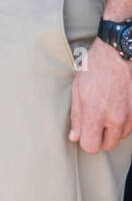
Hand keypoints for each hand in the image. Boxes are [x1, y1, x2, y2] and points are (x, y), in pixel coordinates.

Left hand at [69, 38, 131, 152]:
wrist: (116, 54)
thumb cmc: (94, 69)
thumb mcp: (77, 90)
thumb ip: (76, 116)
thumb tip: (74, 136)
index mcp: (96, 114)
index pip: (90, 145)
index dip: (84, 140)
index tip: (82, 132)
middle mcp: (115, 118)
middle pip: (107, 145)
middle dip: (99, 138)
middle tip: (93, 123)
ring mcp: (130, 115)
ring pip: (120, 137)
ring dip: (111, 131)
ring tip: (104, 113)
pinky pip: (130, 127)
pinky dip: (122, 124)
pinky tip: (115, 110)